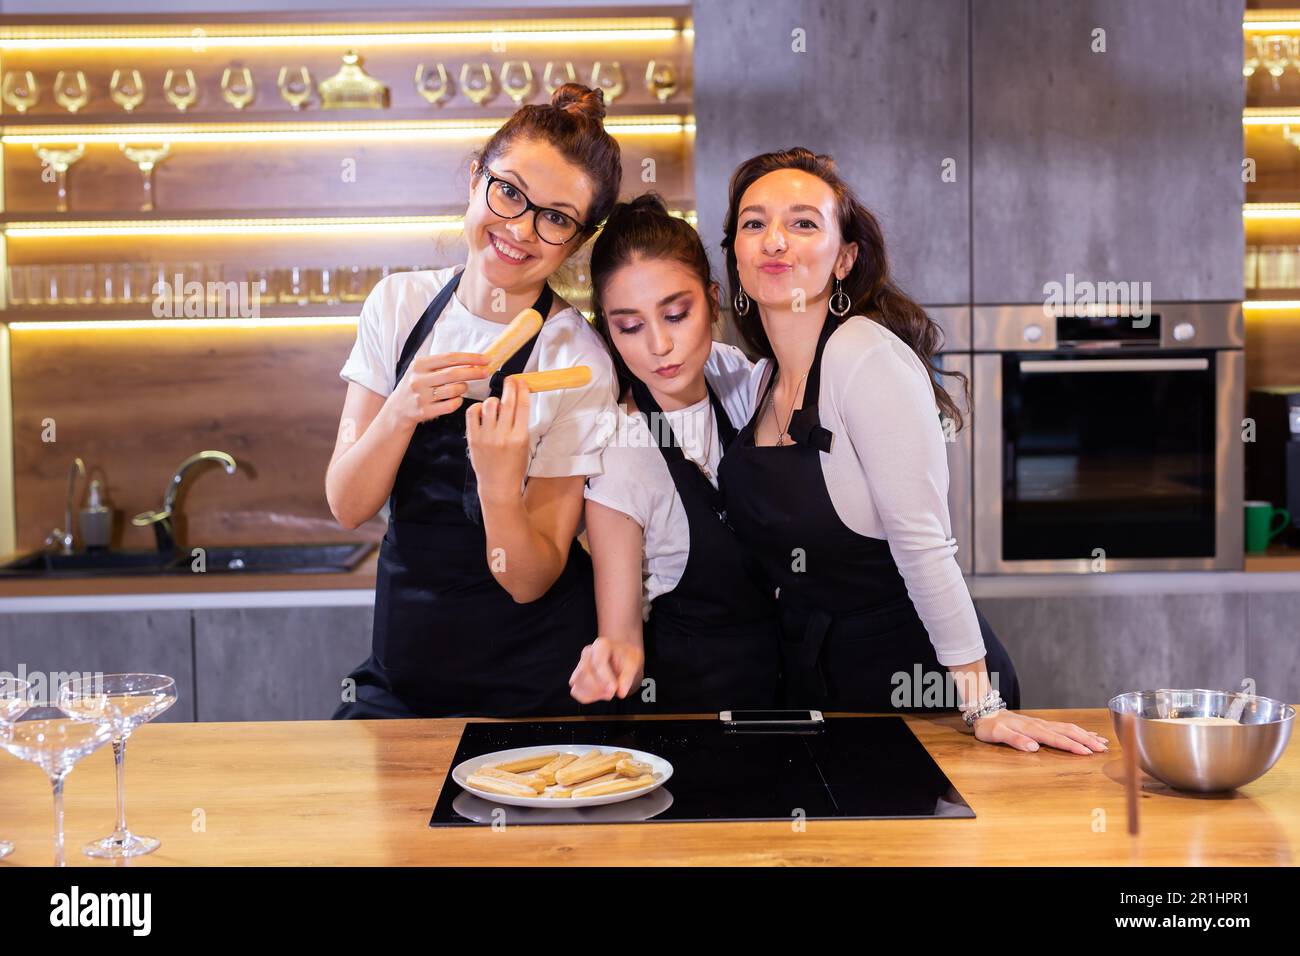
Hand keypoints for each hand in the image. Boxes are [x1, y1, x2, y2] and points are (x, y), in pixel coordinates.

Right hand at [387, 351, 488, 429]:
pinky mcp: (425, 411)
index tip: (485, 359)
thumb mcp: (422, 369)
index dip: (470, 358)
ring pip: (454, 390)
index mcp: (420, 365)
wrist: (398, 408)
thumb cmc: (416, 385)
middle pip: (453, 374)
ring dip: (464, 388)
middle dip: (474, 372)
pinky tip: (456, 399)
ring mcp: (421, 396)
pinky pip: (451, 405)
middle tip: (486, 372)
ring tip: (463, 387)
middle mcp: (419, 379)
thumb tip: (472, 359)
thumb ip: (442, 363)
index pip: (450, 358)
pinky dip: (458, 401)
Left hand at [465, 375, 531, 504]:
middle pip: (507, 402)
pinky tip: (482, 410)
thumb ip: (520, 423)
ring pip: (489, 404)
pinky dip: (477, 407)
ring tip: (496, 403)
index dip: (522, 390)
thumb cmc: (514, 465)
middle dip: (510, 387)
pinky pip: (472, 413)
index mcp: (520, 437)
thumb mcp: (524, 444)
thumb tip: (517, 400)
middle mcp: (503, 435)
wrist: (498, 484)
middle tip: (511, 380)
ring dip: (494, 399)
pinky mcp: (473, 438)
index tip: (522, 382)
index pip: (523, 406)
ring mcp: (486, 437)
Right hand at [569, 636, 644, 702]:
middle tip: (613, 692)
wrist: (622, 656)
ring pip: (577, 681)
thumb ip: (627, 678)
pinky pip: (576, 691)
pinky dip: (588, 696)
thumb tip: (621, 693)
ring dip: (593, 692)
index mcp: (602, 645)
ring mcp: (580, 664)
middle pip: (584, 672)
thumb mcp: (633, 663)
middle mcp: (588, 653)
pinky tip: (601, 694)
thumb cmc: (626, 657)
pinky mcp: (578, 677)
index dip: (605, 678)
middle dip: (599, 687)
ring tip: (608, 692)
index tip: (613, 689)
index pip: (598, 662)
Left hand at [972, 709, 1108, 754]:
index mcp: (1032, 729)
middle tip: (1104, 749)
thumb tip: (1034, 747)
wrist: (984, 711)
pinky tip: (1087, 734)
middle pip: (1068, 732)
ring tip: (1102, 742)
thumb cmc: (989, 726)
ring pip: (1069, 728)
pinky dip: (1078, 730)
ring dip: (1086, 734)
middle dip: (1087, 740)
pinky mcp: (1041, 724)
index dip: (1073, 746)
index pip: (1057, 739)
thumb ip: (1014, 740)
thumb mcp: (997, 734)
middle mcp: (1040, 725)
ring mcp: (1042, 723)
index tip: (1088, 753)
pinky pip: (1063, 727)